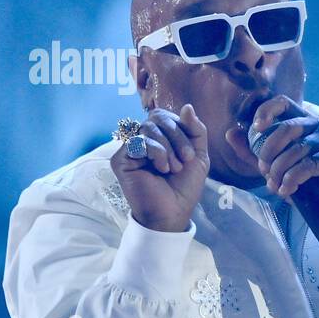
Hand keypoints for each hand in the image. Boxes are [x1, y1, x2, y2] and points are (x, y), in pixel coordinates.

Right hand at [111, 104, 209, 232]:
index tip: (191, 154)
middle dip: (177, 137)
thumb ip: (196, 130)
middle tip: (185, 160)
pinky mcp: (120, 159)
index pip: (167, 116)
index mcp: (161, 137)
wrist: (173, 211)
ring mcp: (130, 149)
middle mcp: (143, 140)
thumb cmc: (184, 186)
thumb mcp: (198, 156)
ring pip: (147, 127)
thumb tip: (187, 106)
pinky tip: (160, 168)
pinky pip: (137, 140)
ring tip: (173, 168)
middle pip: (157, 117)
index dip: (182, 128)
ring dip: (167, 148)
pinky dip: (155, 152)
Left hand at [226, 95, 318, 219]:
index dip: (267, 111)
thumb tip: (230, 133)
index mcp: (304, 119)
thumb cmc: (304, 178)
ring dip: (279, 170)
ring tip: (274, 185)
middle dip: (269, 151)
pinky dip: (292, 179)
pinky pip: (308, 165)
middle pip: (287, 128)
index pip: (283, 102)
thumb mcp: (274, 162)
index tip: (256, 128)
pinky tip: (286, 190)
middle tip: (263, 170)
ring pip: (296, 149)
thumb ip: (252, 149)